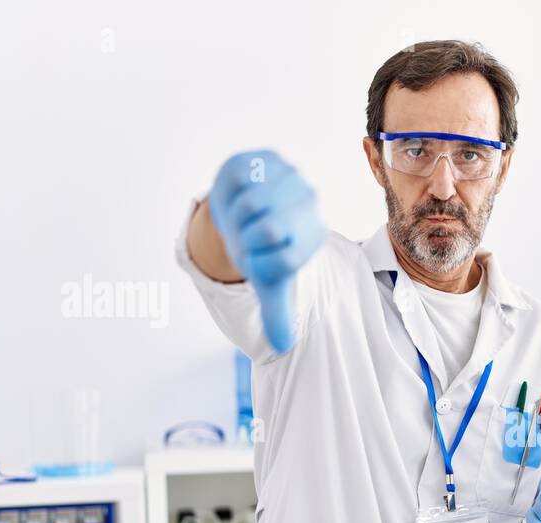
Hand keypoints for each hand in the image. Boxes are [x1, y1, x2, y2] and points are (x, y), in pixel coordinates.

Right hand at [208, 150, 324, 352]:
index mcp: (312, 238)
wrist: (245, 206)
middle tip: (243, 237)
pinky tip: (236, 197)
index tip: (254, 258)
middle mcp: (311, 205)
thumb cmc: (259, 247)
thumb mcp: (268, 280)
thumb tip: (282, 345)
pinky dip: (228, 194)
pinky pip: (238, 181)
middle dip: (245, 240)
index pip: (285, 260)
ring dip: (234, 218)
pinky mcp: (268, 158)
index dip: (257, 263)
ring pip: (251, 205)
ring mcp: (292, 178)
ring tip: (240, 219)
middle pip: (270, 229)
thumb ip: (277, 313)